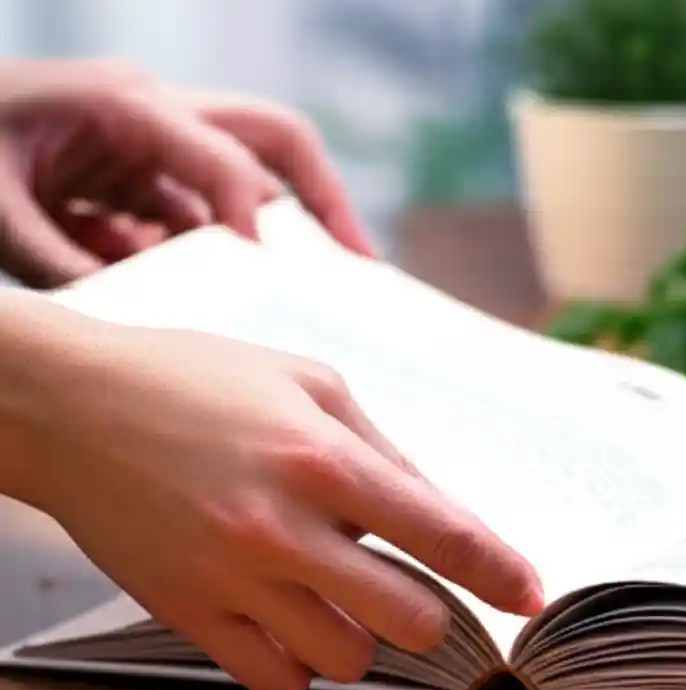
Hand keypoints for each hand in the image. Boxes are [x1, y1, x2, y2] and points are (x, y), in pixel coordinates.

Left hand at [0, 59, 373, 287]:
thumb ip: (71, 272)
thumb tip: (146, 332)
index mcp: (128, 106)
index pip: (227, 158)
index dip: (255, 219)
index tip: (274, 275)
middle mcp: (155, 112)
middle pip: (274, 140)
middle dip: (324, 199)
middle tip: (359, 263)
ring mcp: (149, 135)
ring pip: (240, 178)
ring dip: (257, 236)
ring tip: (292, 298)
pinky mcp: (132, 164)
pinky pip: (187, 210)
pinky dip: (193, 251)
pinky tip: (181, 293)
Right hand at [0, 295, 542, 689]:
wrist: (72, 406)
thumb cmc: (200, 380)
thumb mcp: (310, 384)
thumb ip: (383, 452)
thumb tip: (442, 513)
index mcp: (325, 459)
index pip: (444, 535)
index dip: (502, 573)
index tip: (530, 597)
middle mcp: (283, 528)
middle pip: (406, 620)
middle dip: (428, 612)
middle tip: (409, 586)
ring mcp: (231, 578)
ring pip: (345, 661)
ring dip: (361, 637)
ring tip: (337, 592)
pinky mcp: (186, 613)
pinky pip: (273, 682)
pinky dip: (298, 663)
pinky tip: (290, 618)